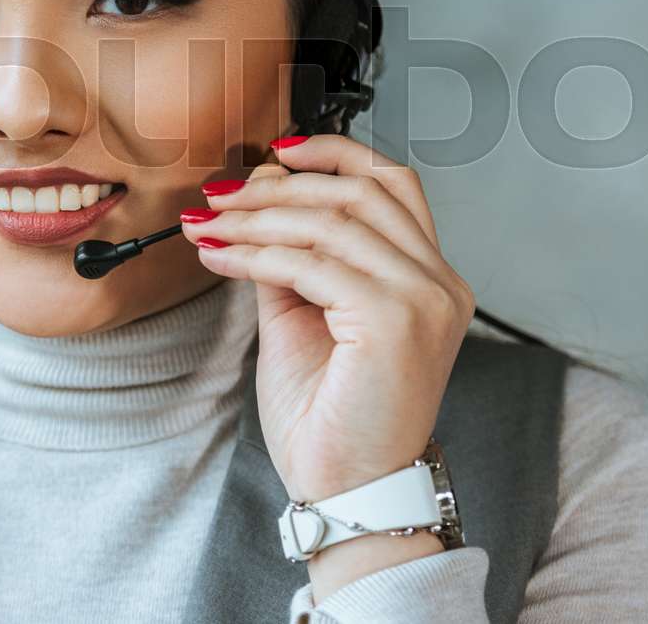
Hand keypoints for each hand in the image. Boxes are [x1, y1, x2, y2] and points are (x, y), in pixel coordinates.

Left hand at [179, 132, 475, 505]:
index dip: (333, 153)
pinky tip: (218, 256)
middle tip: (220, 196)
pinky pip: (311, 264)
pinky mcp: (396, 321)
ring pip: (331, 222)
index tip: (275, 152)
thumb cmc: (333, 422)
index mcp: (429, 279)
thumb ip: (290, 261)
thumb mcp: (303, 320)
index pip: (393, 183)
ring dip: (256, 218)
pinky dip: (255, 254)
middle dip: (279, 185)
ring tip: (208, 225)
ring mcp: (424, 300)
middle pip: (360, 191)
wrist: (347, 494)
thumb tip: (254, 207)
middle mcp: (439, 284)